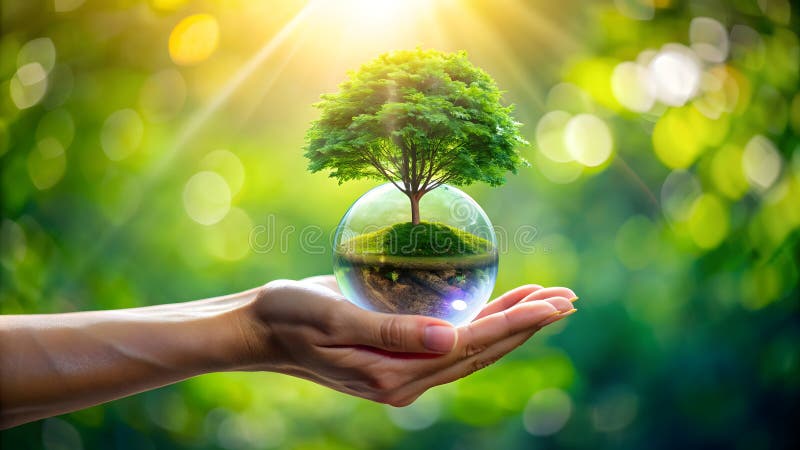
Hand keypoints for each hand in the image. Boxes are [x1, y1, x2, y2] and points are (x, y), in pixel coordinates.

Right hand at [236, 276, 576, 406]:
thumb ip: (392, 332)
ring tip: (546, 301)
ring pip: (470, 347)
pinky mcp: (396, 354)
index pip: (470, 346)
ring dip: (508, 323)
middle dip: (525, 325)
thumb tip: (452, 340)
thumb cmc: (289, 317)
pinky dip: (479, 322)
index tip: (553, 305)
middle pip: (480, 351)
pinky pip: (449, 341)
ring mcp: (402, 370)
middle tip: (568, 300)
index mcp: (394, 375)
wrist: (259, 330)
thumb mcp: (334, 319)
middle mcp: (405, 380)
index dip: (515, 324)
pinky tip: (497, 305)